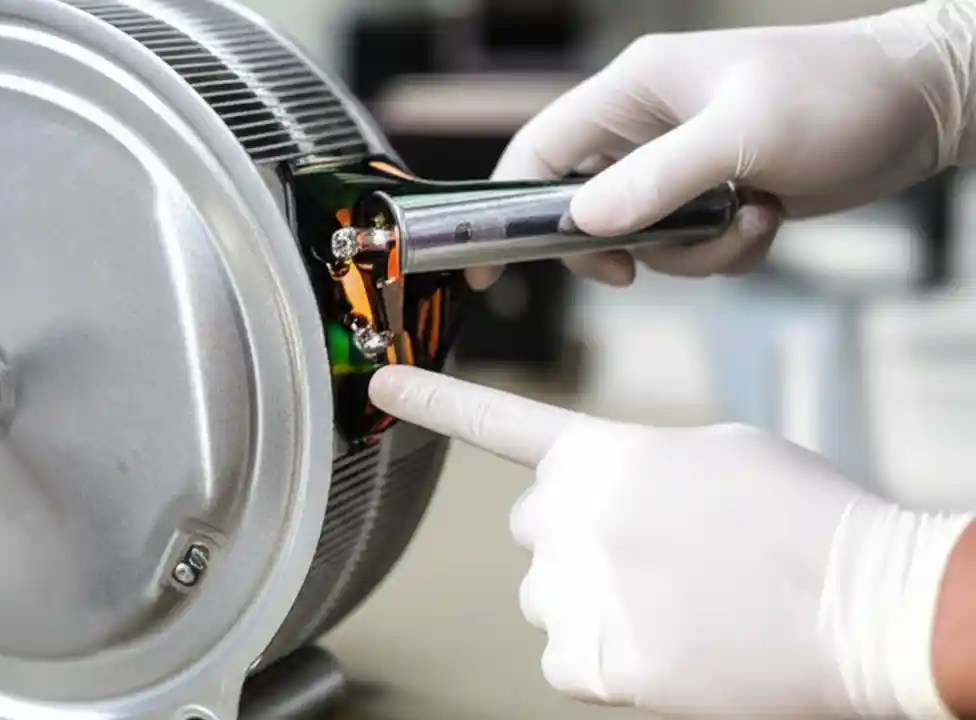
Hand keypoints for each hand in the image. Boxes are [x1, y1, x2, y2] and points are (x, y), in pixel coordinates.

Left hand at [370, 366, 972, 717]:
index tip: (383, 383)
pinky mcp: (589, 661)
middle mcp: (569, 517)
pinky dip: (604, 656)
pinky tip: (666, 641)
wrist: (864, 605)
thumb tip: (609, 499)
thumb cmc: (802, 521)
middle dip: (578, 534)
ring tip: (678, 597)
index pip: (495, 420)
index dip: (433, 399)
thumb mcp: (714, 453)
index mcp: (600, 454)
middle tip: (656, 549)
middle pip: (535, 526)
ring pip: (548, 594)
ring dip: (593, 596)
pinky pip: (564, 656)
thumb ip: (635, 466)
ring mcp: (574, 591)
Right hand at [471, 2, 975, 288]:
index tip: (490, 266)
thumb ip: (659, 179)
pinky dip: (722, 253)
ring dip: (690, 253)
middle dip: (622, 247)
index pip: (539, 151)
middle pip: (585, 208)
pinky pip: (688, 247)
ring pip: (642, 239)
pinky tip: (766, 221)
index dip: (506, 208)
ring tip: (749, 222)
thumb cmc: (837, 93)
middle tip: (643, 267)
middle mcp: (646, 127)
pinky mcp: (714, 193)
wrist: (923, 104)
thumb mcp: (744, 134)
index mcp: (634, 91)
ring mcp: (681, 163)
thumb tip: (584, 224)